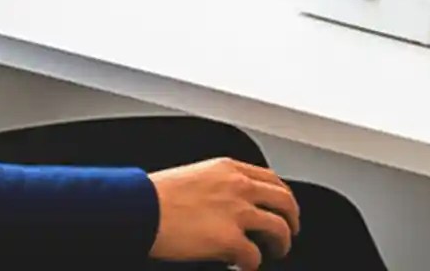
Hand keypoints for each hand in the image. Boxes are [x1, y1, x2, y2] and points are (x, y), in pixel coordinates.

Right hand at [147, 157, 300, 269]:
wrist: (137, 208)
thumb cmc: (154, 196)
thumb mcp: (194, 176)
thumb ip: (218, 185)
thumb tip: (229, 203)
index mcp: (229, 168)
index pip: (271, 179)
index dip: (282, 196)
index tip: (283, 206)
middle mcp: (239, 186)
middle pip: (284, 201)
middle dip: (292, 218)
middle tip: (291, 231)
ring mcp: (237, 212)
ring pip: (279, 228)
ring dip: (282, 243)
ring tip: (277, 251)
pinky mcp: (229, 240)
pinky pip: (254, 256)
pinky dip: (254, 263)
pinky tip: (247, 266)